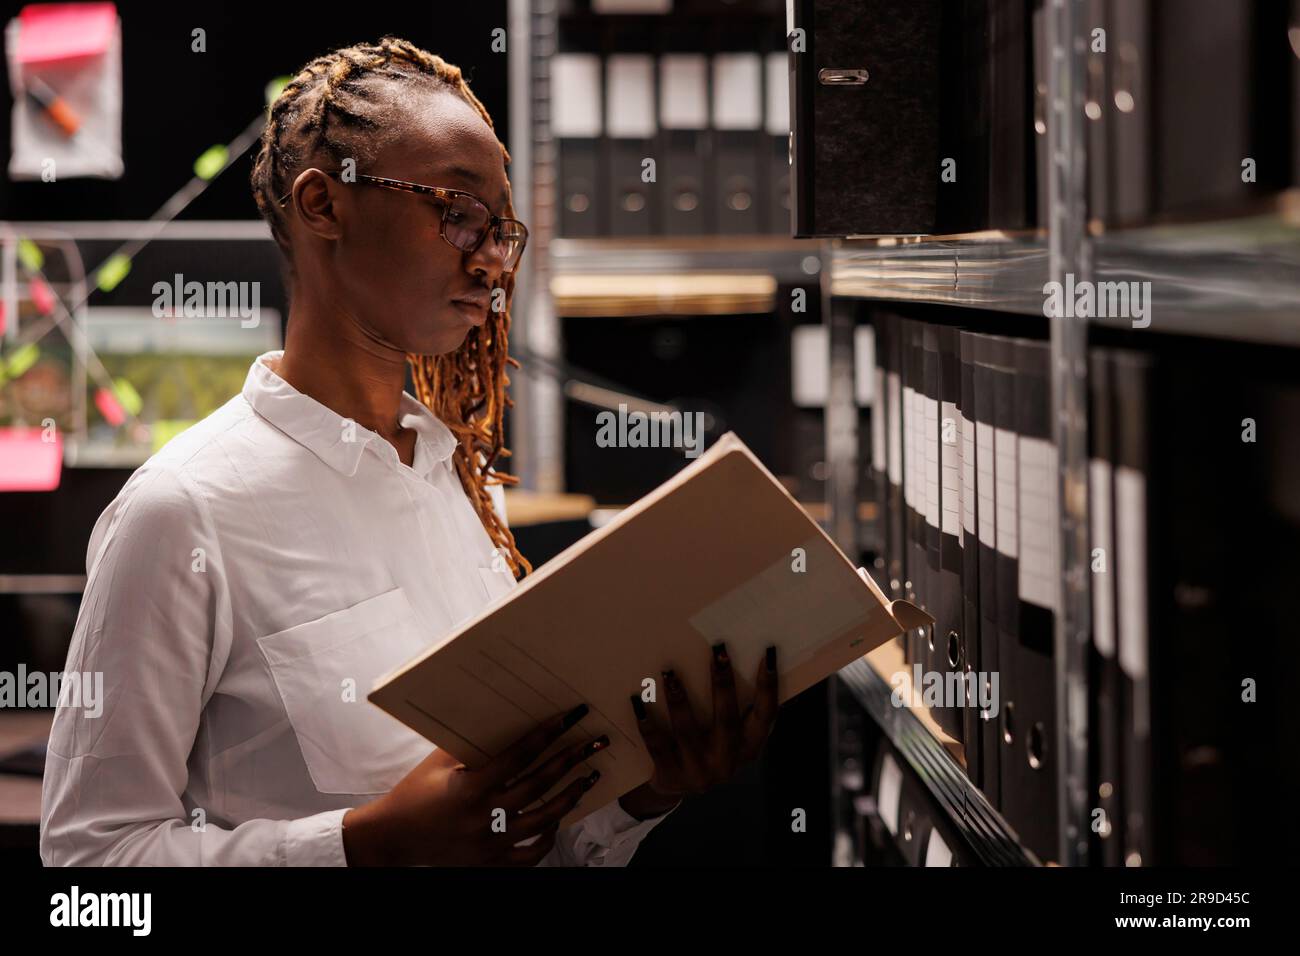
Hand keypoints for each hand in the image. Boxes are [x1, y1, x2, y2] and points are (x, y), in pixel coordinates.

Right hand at [343, 704, 604, 865]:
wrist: (394, 837)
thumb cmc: (415, 792)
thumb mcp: (438, 762)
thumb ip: (471, 744)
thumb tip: (504, 714)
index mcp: (470, 788)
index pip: (518, 756)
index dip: (546, 734)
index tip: (570, 716)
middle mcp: (483, 816)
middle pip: (538, 785)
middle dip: (570, 760)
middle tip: (594, 742)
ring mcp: (489, 843)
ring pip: (543, 821)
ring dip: (570, 797)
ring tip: (589, 777)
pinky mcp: (490, 862)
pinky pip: (530, 855)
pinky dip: (548, 838)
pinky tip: (558, 820)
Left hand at [621, 643, 779, 819]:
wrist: (674, 787)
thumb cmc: (705, 749)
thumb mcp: (727, 738)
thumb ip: (734, 711)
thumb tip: (729, 660)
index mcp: (748, 748)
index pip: (765, 716)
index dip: (768, 687)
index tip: (767, 655)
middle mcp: (727, 762)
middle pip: (727, 720)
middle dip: (724, 685)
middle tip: (719, 652)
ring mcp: (698, 772)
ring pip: (688, 731)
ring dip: (679, 700)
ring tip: (669, 672)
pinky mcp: (671, 776)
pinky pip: (656, 744)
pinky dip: (647, 722)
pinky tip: (638, 700)